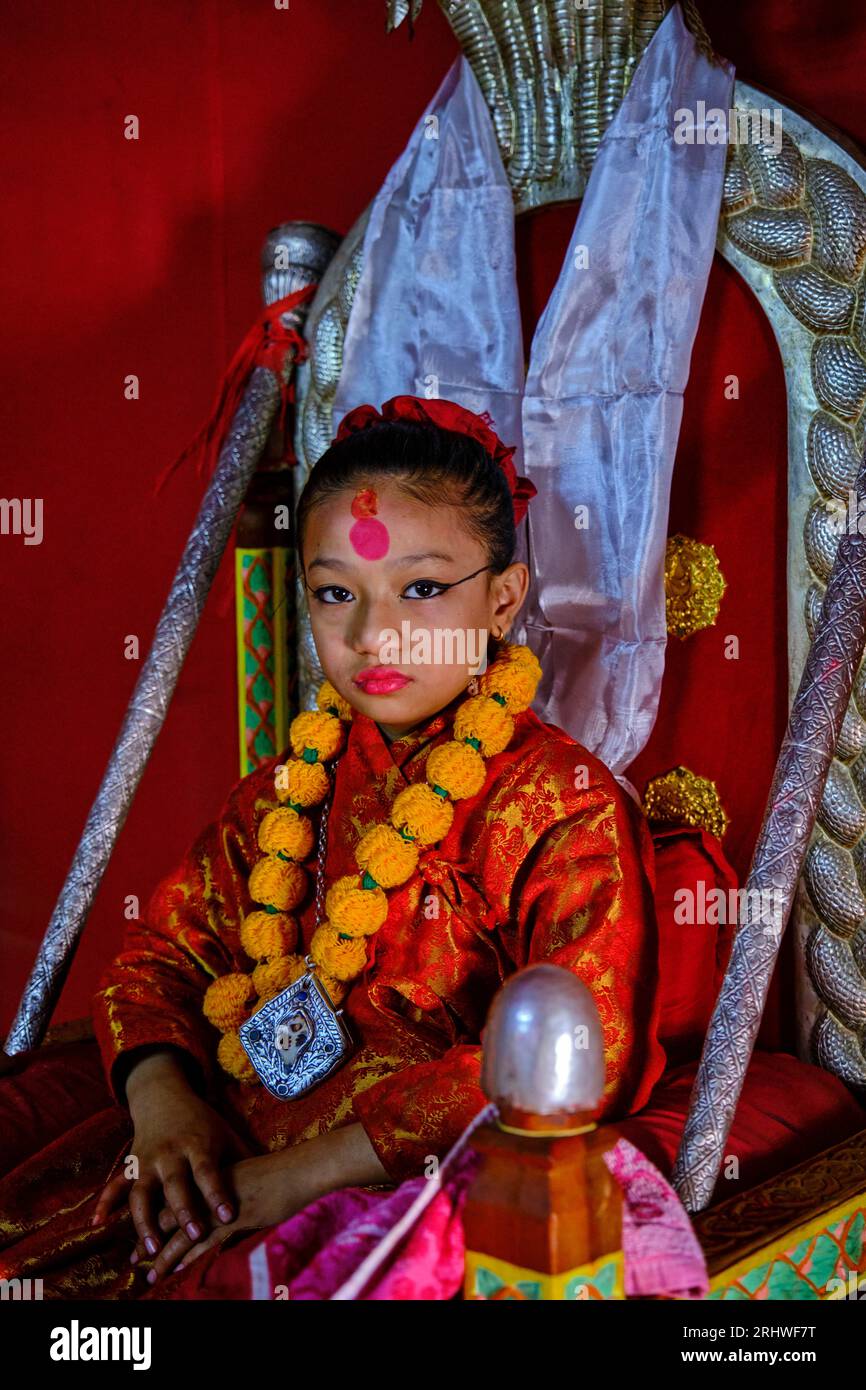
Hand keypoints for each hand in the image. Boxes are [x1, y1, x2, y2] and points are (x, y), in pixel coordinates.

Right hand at [91, 1049, 253, 1255]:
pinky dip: (105, 1203)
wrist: (164, 1097)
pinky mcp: (131, 1166)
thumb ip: (245, 1158)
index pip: (209, 1172)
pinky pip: (115, 1186)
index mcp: (198, 1145)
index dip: (218, 1194)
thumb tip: (280, 1177)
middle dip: (184, 1210)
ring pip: (141, 1193)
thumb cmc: (203, 1123)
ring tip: (151, 1248)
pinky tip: (98, 1224)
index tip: (228, 1216)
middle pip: (176, 1184)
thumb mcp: (226, 1133)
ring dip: (144, 1221)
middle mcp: (170, 1154)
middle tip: (195, 1235)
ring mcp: (147, 1161)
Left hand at [138, 1121, 389, 1283]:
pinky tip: (175, 1268)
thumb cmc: (282, 1174)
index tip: (142, 1234)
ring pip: (183, 1230)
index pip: (175, 1195)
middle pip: (171, 1213)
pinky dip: (189, 1255)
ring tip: (149, 1274)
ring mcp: (222, 1201)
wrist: (303, 1167)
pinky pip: (206, 1239)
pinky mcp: (237, 1215)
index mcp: (210, 1174)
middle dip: (151, 1238)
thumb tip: (221, 1208)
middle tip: (134, 1259)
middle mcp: (209, 1186)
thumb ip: (231, 1191)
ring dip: (165, 1255)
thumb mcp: (249, 1179)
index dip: (157, 1216)